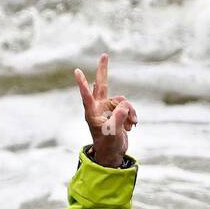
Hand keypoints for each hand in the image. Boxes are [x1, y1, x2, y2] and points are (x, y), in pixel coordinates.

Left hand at [73, 52, 137, 166]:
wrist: (112, 153)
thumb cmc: (108, 145)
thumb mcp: (113, 133)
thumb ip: (118, 118)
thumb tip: (125, 104)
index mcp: (92, 113)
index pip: (86, 95)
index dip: (82, 84)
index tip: (77, 71)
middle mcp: (99, 108)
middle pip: (102, 85)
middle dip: (104, 70)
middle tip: (104, 55)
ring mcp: (108, 108)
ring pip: (123, 101)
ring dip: (130, 111)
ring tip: (131, 125)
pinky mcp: (117, 111)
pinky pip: (128, 107)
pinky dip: (132, 115)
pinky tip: (132, 126)